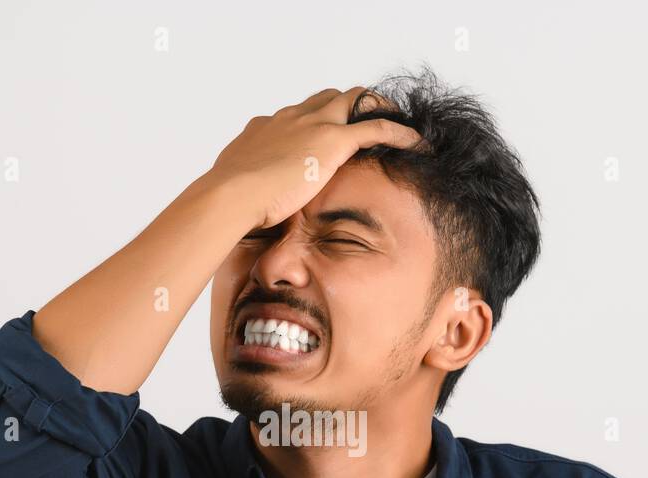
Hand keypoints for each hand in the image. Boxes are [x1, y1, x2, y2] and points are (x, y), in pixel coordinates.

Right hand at [205, 86, 422, 230]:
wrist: (231, 195)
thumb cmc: (229, 201)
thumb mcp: (238, 190)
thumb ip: (249, 191)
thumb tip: (248, 209)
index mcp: (267, 127)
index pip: (299, 114)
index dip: (317, 120)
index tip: (328, 134)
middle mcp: (291, 118)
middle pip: (329, 98)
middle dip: (351, 105)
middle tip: (368, 121)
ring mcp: (313, 125)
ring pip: (356, 100)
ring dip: (377, 109)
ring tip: (396, 123)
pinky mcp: (333, 140)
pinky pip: (378, 128)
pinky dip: (400, 132)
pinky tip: (418, 143)